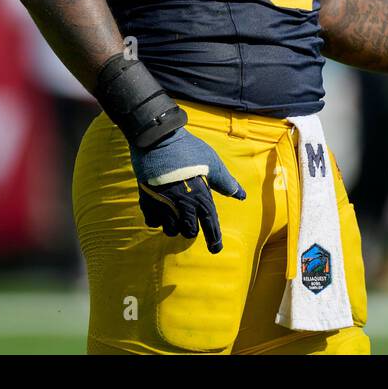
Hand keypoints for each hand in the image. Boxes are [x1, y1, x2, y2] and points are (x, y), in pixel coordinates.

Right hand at [130, 126, 245, 252]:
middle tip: (191, 223)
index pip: (210, 225)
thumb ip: (225, 182)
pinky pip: (152, 221)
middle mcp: (182, 205)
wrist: (157, 139)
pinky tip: (160, 210)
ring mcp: (163, 205)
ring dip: (174, 226)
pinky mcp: (147, 200)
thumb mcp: (212, 163)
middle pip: (189, 232)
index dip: (214, 239)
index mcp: (200, 196)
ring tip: (176, 215)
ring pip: (170, 230)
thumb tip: (241, 195)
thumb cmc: (187, 149)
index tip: (216, 250)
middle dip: (191, 230)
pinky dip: (157, 220)